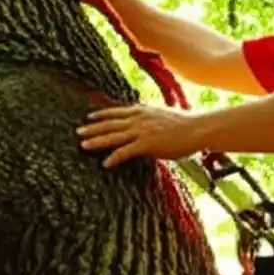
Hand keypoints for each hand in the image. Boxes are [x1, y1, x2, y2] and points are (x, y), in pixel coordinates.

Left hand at [76, 104, 201, 167]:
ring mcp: (141, 131)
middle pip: (110, 123)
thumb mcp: (162, 114)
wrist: (196, 128)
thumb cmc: (183, 124)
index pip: (116, 112)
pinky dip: (114, 157)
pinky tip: (105, 164)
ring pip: (113, 136)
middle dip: (92, 128)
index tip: (89, 117)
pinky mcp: (146, 144)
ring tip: (83, 145)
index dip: (101, 115)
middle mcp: (138, 119)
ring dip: (97, 141)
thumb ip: (149, 118)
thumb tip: (143, 122)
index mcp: (141, 110)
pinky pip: (125, 152)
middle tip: (78, 132)